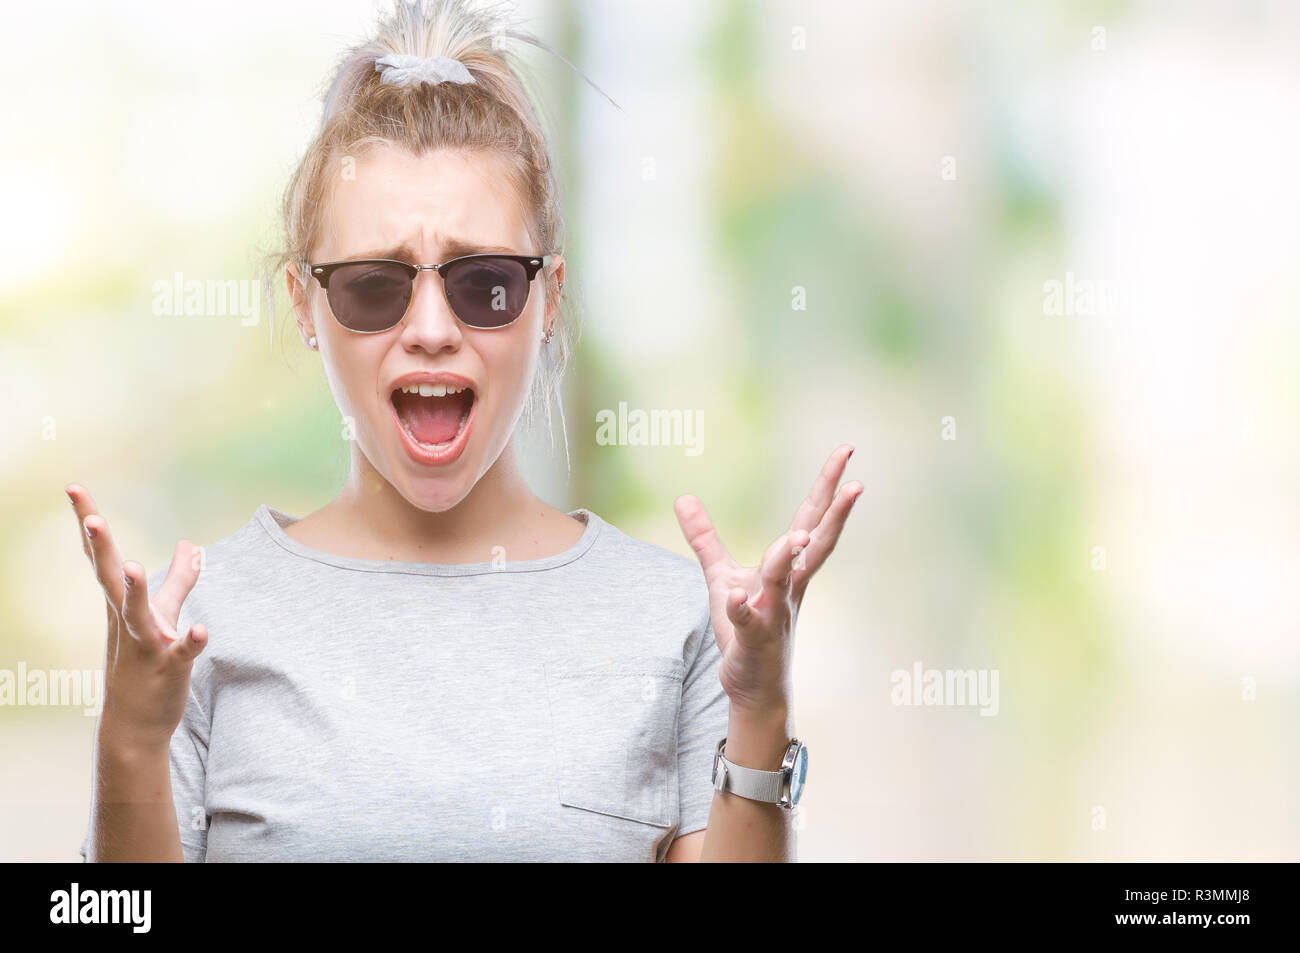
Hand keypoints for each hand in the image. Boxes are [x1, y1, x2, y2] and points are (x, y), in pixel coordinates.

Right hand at [66, 484, 207, 751]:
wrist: (137, 724)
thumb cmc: (147, 662)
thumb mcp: (164, 614)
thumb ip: (180, 578)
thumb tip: (192, 545)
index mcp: (122, 604)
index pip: (102, 558)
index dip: (88, 522)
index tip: (74, 488)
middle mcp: (127, 621)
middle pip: (110, 579)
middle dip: (101, 548)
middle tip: (92, 517)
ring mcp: (146, 644)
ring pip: (138, 615)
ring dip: (136, 591)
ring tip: (132, 566)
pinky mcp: (170, 667)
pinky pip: (181, 653)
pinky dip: (191, 641)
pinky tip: (201, 630)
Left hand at [674, 445, 861, 717]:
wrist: (751, 683)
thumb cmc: (745, 627)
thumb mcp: (722, 576)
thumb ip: (705, 538)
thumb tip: (683, 497)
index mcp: (789, 569)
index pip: (812, 520)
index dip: (828, 487)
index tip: (846, 453)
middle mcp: (789, 587)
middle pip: (816, 543)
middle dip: (835, 513)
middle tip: (856, 482)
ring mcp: (773, 612)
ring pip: (782, 579)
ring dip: (788, 557)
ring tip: (796, 537)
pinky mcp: (753, 637)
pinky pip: (747, 618)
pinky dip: (742, 607)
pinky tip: (738, 597)